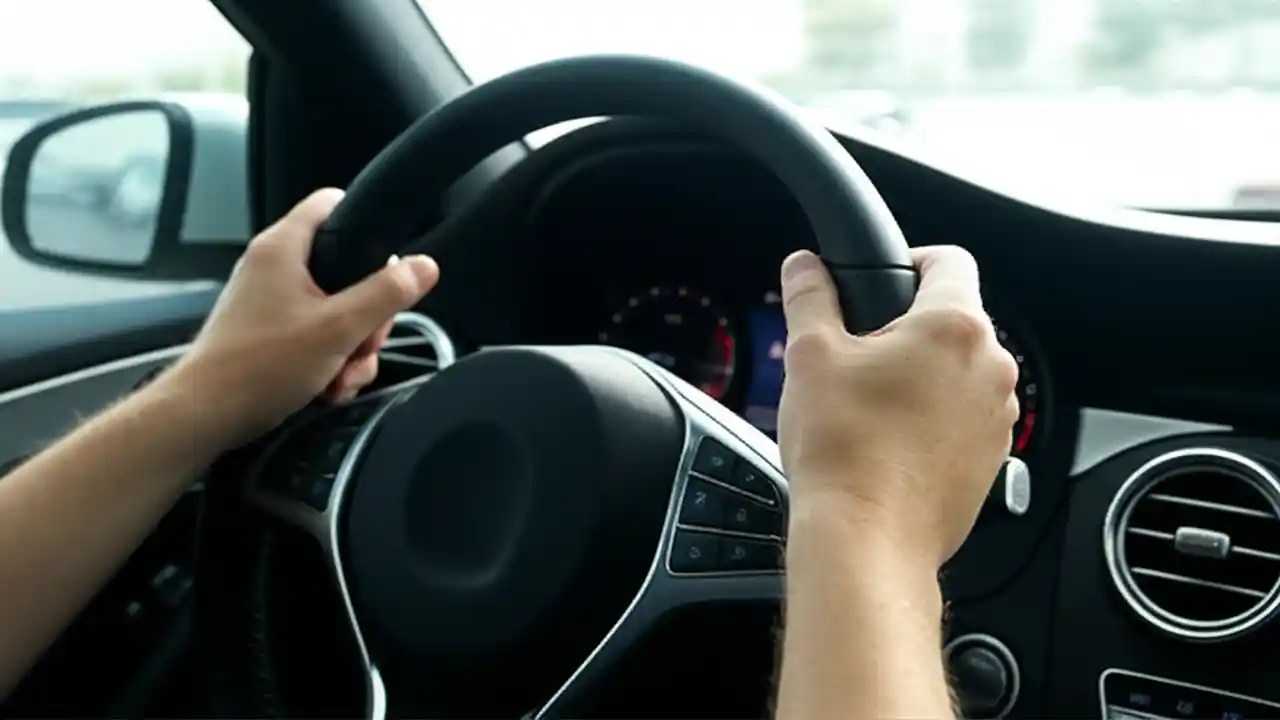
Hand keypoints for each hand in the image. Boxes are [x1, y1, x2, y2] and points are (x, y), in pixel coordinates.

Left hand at [163, 188, 439, 448]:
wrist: (204, 416)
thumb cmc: (262, 365)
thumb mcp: (339, 328)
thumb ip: (386, 295)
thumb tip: (425, 265)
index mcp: (283, 248)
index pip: (332, 204)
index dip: (366, 225)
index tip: (386, 265)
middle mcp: (274, 267)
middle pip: (346, 269)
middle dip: (368, 314)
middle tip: (365, 342)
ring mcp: (270, 302)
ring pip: (337, 311)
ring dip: (353, 348)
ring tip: (343, 376)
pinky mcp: (269, 335)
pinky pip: (317, 336)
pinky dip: (331, 362)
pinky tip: (329, 388)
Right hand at [776, 247, 1017, 569]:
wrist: (867, 540)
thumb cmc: (843, 452)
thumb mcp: (811, 357)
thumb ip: (809, 297)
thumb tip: (804, 267)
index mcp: (954, 328)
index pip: (948, 260)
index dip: (908, 260)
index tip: (878, 281)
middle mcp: (991, 368)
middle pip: (953, 320)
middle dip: (906, 328)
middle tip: (857, 355)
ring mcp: (998, 418)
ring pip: (959, 372)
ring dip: (922, 376)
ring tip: (870, 406)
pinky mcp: (992, 459)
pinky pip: (964, 418)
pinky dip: (934, 419)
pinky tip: (889, 442)